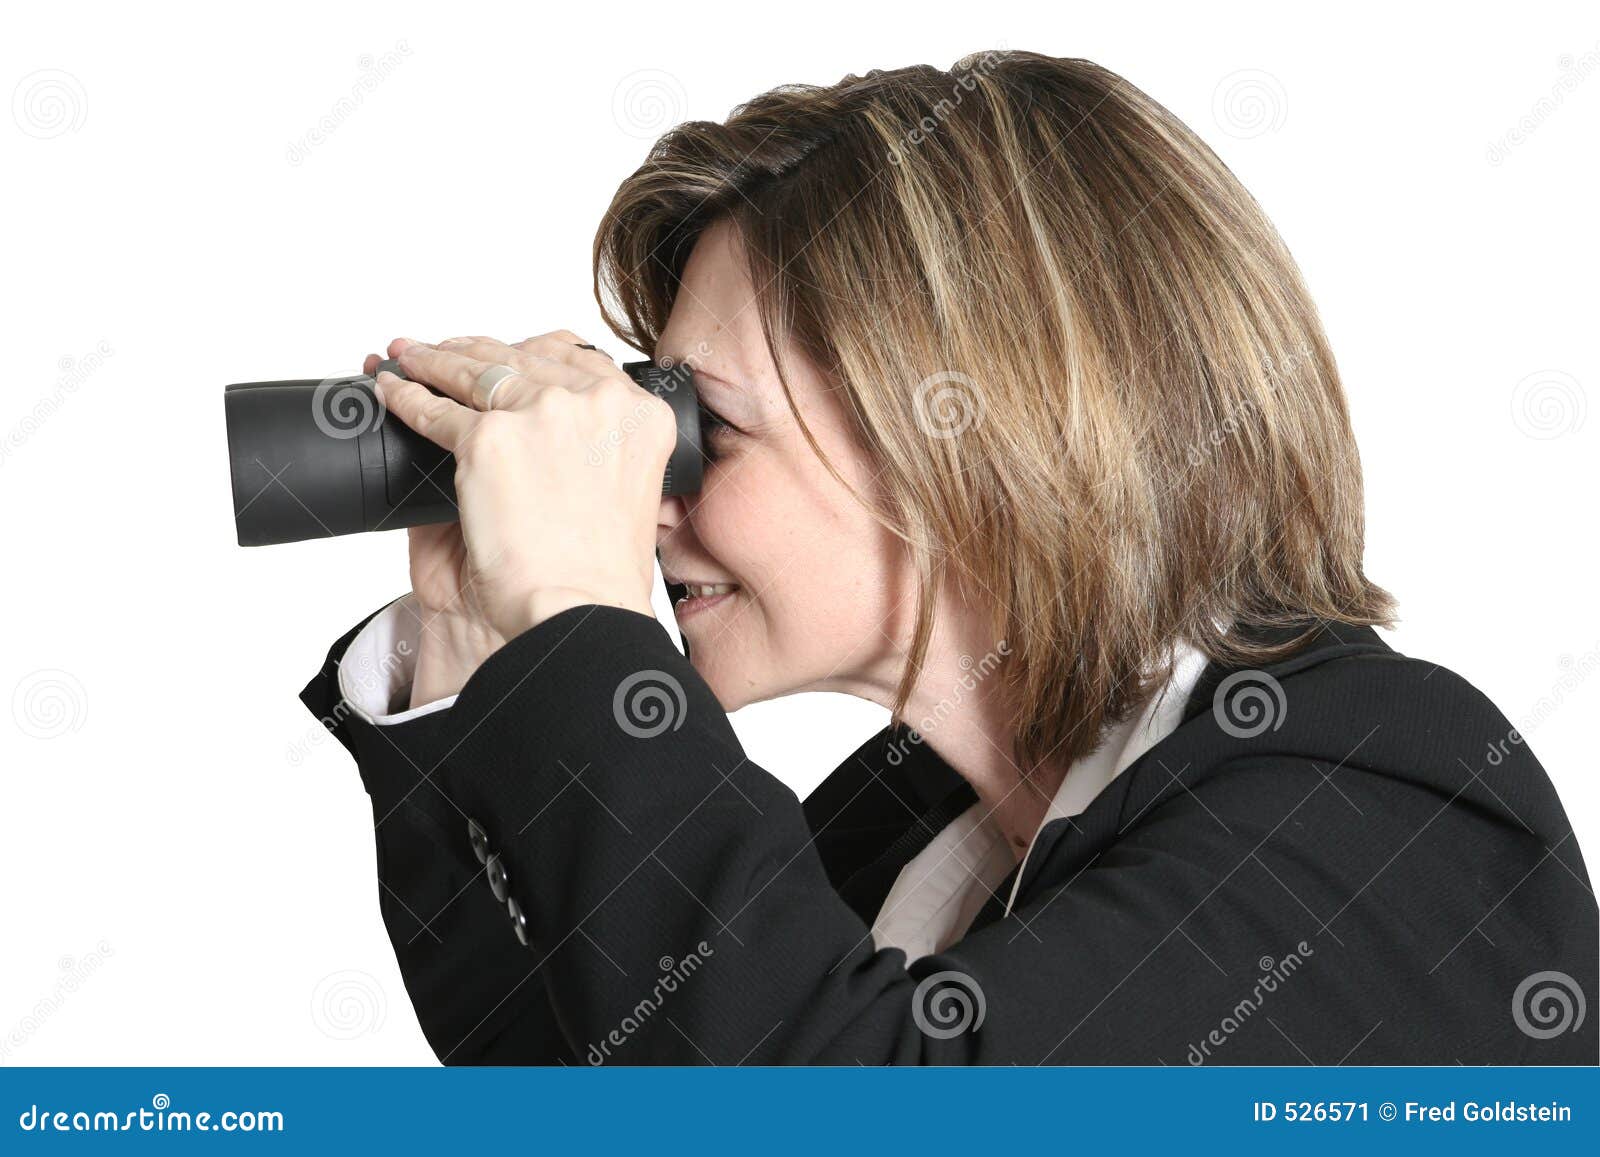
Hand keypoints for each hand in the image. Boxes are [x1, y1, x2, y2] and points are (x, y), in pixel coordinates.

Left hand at [369, 331, 673, 661]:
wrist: (577, 611)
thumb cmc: (598, 571)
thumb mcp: (625, 488)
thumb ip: (598, 443)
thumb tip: (549, 418)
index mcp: (639, 414)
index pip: (575, 358)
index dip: (530, 353)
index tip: (505, 352)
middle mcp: (596, 402)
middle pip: (521, 358)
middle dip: (474, 350)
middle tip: (442, 348)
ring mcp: (541, 415)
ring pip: (474, 373)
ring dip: (432, 361)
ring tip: (407, 358)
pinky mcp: (489, 439)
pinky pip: (435, 409)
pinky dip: (406, 398)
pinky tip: (392, 392)